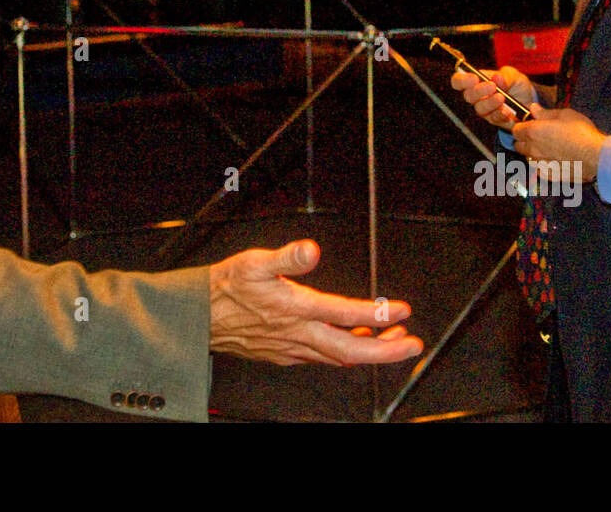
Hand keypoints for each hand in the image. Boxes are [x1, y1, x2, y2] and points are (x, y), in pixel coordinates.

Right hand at [208, 239, 422, 365]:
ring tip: (390, 341)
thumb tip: (311, 250)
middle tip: (411, 345)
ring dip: (369, 352)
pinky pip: (321, 359)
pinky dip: (344, 354)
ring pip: (338, 358)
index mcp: (295, 310)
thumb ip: (288, 257)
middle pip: (350, 351)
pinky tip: (350, 343)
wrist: (199, 317)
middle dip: (386, 351)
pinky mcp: (284, 355)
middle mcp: (298, 335)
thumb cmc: (226, 288)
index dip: (376, 315)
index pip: (345, 315)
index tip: (399, 310)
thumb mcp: (255, 261)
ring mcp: (292, 350)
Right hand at [450, 64, 534, 128]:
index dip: (462, 80)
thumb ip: (505, 76)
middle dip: (479, 91)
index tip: (473, 78)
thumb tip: (496, 77)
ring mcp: (485, 109)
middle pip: (468, 96)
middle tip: (492, 86)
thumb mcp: (513, 75)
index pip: (459, 81)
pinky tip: (508, 111)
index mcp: (476, 81)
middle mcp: (477, 96)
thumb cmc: (516, 85)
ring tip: (502, 97)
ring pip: (480, 109)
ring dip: (490, 103)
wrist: (530, 100)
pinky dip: (501, 114)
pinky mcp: (495, 120)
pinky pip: (494, 119)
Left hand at [510, 102, 602, 178]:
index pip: (515, 130)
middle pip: (519, 146)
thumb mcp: (564, 115)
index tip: (530, 125)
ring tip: (549, 150)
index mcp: (533, 132)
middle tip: (538, 137)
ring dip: (534, 154)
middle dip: (525, 141)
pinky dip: (543, 167)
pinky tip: (555, 162)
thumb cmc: (581, 132)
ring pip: (529, 159)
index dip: (522, 127)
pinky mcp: (550, 175)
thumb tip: (533, 108)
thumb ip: (545, 113)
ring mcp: (540, 164)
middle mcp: (533, 149)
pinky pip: (540, 171)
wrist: (596, 156)